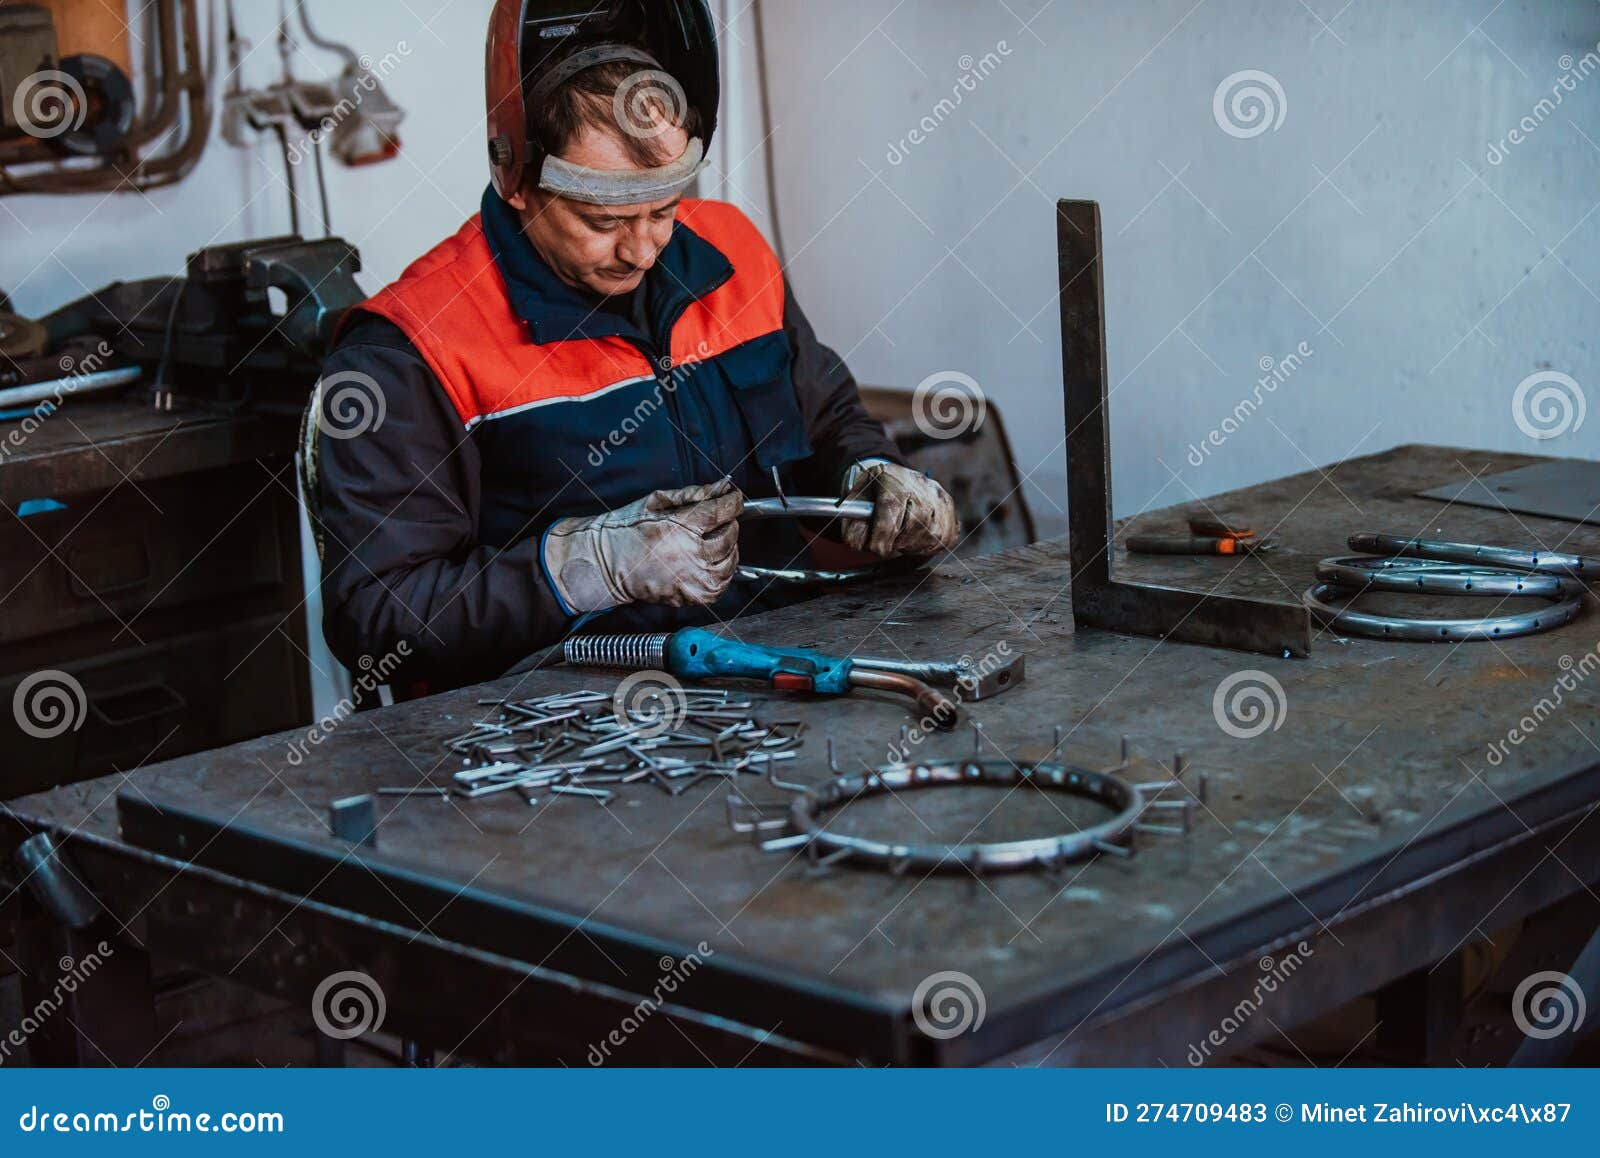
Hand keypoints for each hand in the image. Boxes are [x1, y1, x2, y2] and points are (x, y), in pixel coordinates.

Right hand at [543, 478, 743, 612]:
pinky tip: (710, 562)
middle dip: (729, 524)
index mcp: (679, 527)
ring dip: (729, 549)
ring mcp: (691, 579)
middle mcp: (689, 555)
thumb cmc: (627, 530)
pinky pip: (720, 585)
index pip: (721, 511)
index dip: (733, 501)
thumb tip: (722, 486)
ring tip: (715, 541)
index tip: (733, 498)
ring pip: (730, 562)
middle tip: (719, 520)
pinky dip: (722, 572)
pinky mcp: (690, 596)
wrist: (606, 563)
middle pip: (729, 536)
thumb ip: (694, 494)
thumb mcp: (657, 502)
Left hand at [840, 461, 959, 557]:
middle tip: (888, 543)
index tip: (876, 548)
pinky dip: (930, 546)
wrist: (895, 477)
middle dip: (898, 543)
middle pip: (914, 524)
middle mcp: (919, 484)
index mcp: (891, 478)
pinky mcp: (949, 507)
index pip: (891, 508)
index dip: (883, 536)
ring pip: (932, 534)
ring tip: (901, 539)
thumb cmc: (874, 492)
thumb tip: (857, 544)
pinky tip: (916, 539)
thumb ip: (851, 522)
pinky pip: (946, 537)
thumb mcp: (855, 499)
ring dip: (913, 545)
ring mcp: (937, 495)